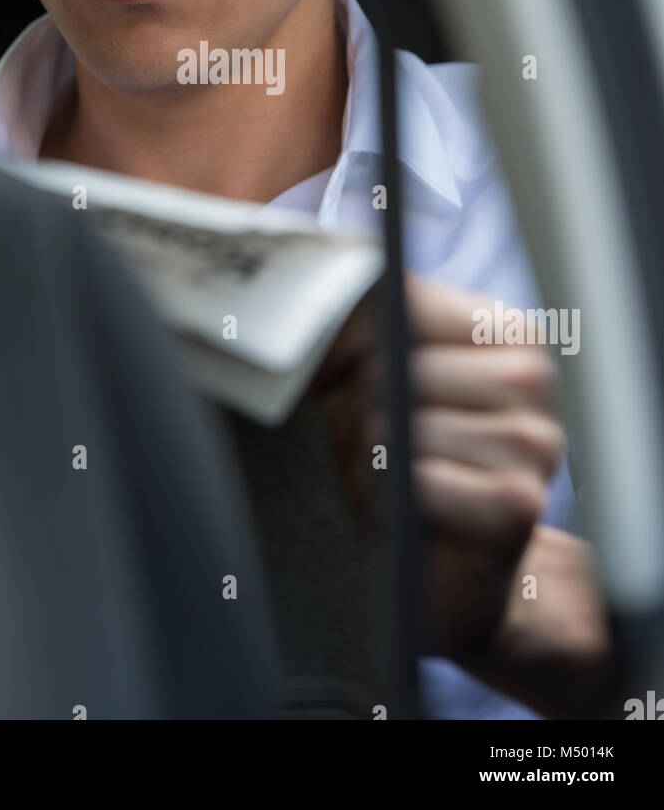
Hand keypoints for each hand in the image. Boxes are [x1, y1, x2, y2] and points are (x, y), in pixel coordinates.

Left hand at [310, 273, 566, 659]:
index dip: (352, 343)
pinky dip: (396, 499)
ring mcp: (536, 441)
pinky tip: (413, 512)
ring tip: (396, 483)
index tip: (342, 376)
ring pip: (404, 425)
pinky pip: (421, 479)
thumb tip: (328, 293)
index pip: (405, 302)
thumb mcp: (378, 382)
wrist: (453, 572)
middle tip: (381, 450)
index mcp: (508, 333)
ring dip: (374, 463)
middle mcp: (533, 378)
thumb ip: (359, 328)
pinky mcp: (520, 502)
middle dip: (362, 412)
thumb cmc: (412, 467)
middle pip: (397, 365)